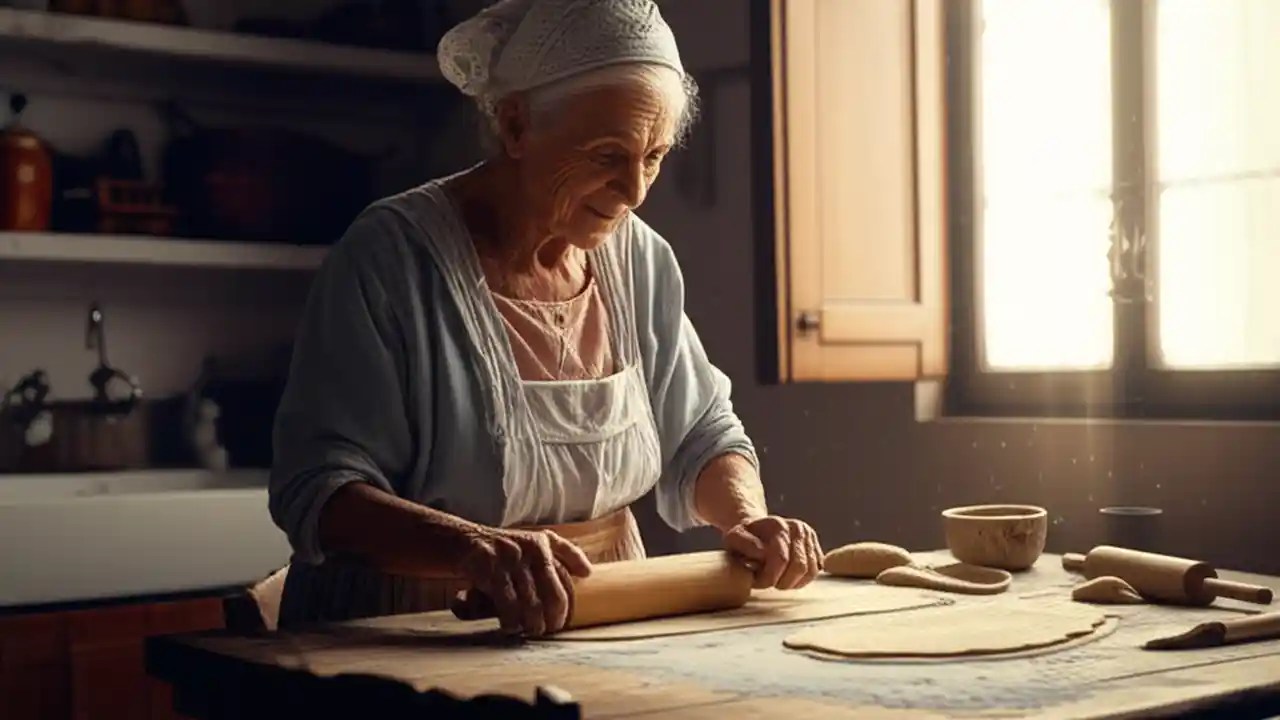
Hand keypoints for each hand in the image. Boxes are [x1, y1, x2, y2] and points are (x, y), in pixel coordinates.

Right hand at [451, 527, 592, 636]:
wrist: (463, 540)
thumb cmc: (504, 548)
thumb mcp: (535, 540)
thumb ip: (564, 552)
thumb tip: (588, 572)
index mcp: (543, 543)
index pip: (565, 579)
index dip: (566, 606)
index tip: (563, 621)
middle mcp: (529, 549)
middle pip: (553, 595)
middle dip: (553, 619)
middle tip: (548, 630)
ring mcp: (509, 559)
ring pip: (530, 603)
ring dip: (532, 624)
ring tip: (531, 631)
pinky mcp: (490, 569)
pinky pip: (507, 603)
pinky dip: (510, 621)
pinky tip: (510, 627)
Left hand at [723, 516, 822, 589]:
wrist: (757, 531)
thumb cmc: (744, 539)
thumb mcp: (734, 538)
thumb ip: (745, 544)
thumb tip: (763, 552)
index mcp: (777, 525)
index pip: (781, 559)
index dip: (769, 577)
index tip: (757, 582)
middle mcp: (797, 528)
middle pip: (799, 567)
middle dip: (782, 582)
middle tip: (768, 583)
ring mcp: (809, 537)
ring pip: (810, 571)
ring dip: (793, 583)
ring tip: (778, 580)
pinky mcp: (816, 547)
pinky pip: (816, 571)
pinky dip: (802, 580)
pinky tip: (787, 577)